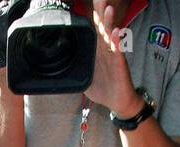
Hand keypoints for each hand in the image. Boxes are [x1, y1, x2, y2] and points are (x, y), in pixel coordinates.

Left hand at [85, 0, 140, 114]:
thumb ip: (75, 71)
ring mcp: (113, 56)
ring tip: (107, 9)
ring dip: (108, 22)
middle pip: (102, 27)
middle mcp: (105, 50)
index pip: (94, 30)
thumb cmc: (104, 89)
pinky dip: (117, 42)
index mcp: (97, 51)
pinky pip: (118, 52)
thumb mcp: (85, 79)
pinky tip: (115, 33)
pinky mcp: (120, 65)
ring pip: (111, 36)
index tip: (89, 3)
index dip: (92, 17)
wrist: (118, 102)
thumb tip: (60, 70)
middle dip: (100, 13)